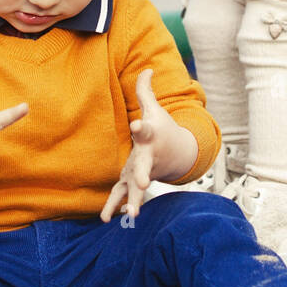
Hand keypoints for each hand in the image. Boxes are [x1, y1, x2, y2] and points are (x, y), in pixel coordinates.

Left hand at [100, 68, 176, 222]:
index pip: (144, 128)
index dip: (140, 125)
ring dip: (135, 200)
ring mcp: (142, 171)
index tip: (135, 123)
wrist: (179, 153)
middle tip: (144, 183)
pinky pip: (124, 194)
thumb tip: (146, 68)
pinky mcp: (133, 180)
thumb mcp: (154, 109)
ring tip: (131, 213)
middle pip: (145, 166)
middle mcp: (147, 156)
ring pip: (137, 187)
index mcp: (149, 135)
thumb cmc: (162, 127)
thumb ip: (145, 91)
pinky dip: (117, 205)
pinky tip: (108, 218)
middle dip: (144, 175)